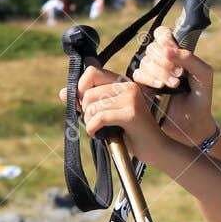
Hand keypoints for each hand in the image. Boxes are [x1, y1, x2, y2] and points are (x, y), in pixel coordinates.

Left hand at [58, 65, 173, 171]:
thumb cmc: (132, 134)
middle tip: (93, 123)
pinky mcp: (131, 113)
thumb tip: (63, 93)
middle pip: (89, 92)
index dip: (80, 88)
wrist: (157, 149)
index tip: (83, 105)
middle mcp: (128, 86)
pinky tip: (96, 134)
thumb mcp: (108, 114)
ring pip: (93, 106)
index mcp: (123, 83)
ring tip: (98, 130)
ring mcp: (131, 98)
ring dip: (89, 122)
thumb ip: (88, 102)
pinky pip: (100, 117)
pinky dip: (92, 128)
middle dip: (85, 111)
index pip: (91, 72)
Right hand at [130, 26, 215, 145]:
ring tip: (174, 84)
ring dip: (161, 71)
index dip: (164, 36)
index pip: (162, 34)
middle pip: (152, 48)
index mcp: (175, 54)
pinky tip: (161, 87)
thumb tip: (168, 49)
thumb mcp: (203, 74)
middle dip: (165, 59)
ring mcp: (150, 74)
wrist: (193, 121)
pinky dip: (150, 79)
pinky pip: (138, 76)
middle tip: (179, 73)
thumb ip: (189, 58)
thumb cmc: (200, 96)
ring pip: (145, 61)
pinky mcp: (142, 87)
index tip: (170, 45)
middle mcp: (160, 61)